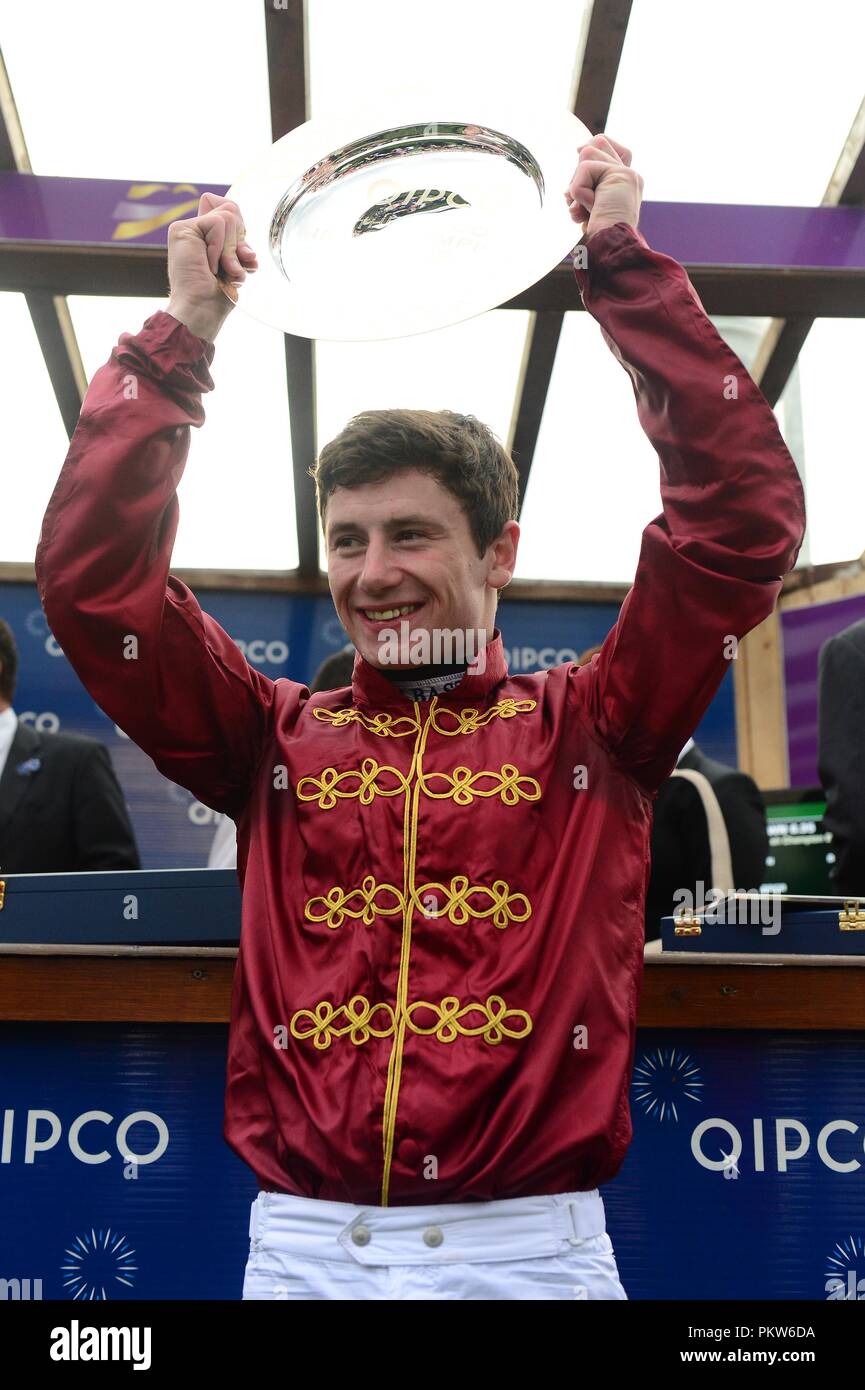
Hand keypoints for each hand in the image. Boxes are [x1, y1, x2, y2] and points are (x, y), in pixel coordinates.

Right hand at [165, 193, 258, 341]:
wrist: (201, 310)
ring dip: (231, 251)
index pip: (231, 211)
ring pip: (227, 216)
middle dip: (239, 243)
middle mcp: (194, 229)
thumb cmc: (217, 295)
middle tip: (232, 269)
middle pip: (232, 210)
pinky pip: (218, 223)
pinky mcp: (182, 229)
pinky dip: (221, 249)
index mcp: (205, 236)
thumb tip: (234, 213)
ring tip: (223, 271)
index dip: (241, 234)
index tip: (241, 258)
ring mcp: (186, 228)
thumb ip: (235, 239)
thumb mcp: (235, 262)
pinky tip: (211, 266)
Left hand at [564, 134, 642, 239]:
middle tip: (583, 205)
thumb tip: (579, 149)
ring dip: (578, 186)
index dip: (586, 158)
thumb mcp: (588, 205)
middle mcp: (630, 174)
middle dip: (578, 176)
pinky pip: (586, 167)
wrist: (610, 249)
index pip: (604, 145)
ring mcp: (627, 173)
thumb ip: (586, 180)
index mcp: (624, 182)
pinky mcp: (621, 174)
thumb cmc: (597, 237)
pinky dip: (580, 191)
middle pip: (594, 144)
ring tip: (587, 209)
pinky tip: (590, 209)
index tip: (580, 182)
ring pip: (587, 153)